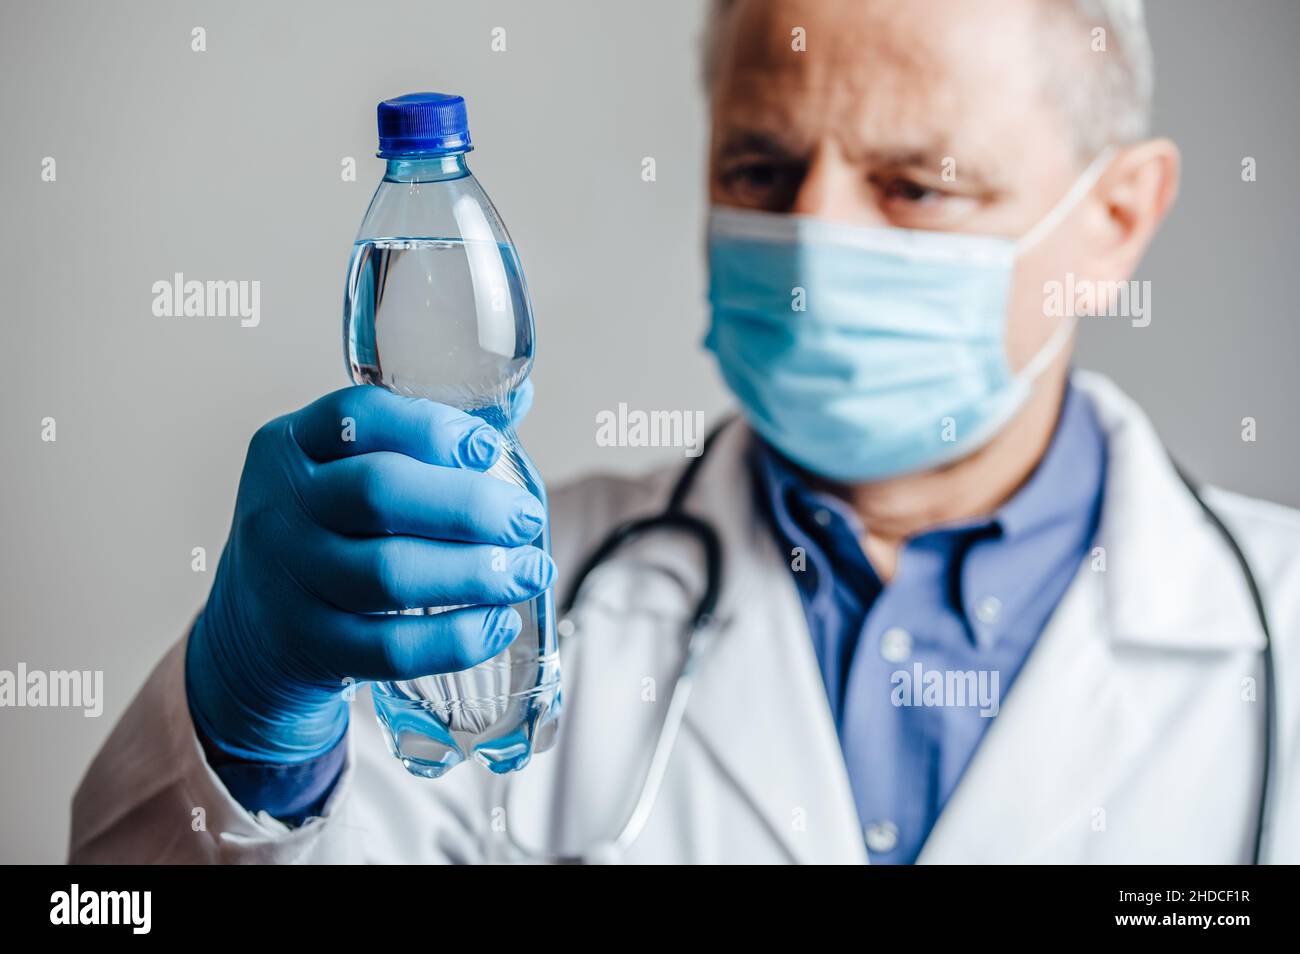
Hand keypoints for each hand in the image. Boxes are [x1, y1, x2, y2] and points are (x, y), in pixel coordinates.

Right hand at [185, 384, 553, 761]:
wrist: (252, 632)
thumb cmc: (326, 532)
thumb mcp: (339, 473)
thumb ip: (419, 439)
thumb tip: (522, 396)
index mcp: (289, 445)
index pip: (358, 415)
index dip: (432, 427)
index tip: (490, 448)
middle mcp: (280, 507)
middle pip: (380, 493)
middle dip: (470, 505)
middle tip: (528, 518)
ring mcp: (287, 581)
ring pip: (390, 574)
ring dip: (476, 572)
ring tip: (531, 571)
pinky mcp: (308, 646)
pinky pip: (390, 647)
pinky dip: (456, 638)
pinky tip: (500, 622)